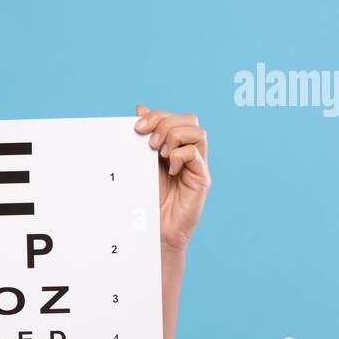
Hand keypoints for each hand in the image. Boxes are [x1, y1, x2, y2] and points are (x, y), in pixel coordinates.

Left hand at [134, 104, 211, 252]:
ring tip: (158, 154)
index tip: (136, 127)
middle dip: (164, 123)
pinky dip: (179, 155)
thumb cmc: (146, 199)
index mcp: (174, 147)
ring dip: (173, 137)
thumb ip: (143, 138)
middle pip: (189, 119)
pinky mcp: (201, 179)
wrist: (153, 230)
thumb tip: (140, 108)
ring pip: (198, 132)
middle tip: (147, 142)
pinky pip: (196, 154)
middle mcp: (189, 154)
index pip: (175, 118)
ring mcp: (197, 166)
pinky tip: (169, 170)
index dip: (157, 116)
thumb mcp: (140, 162)